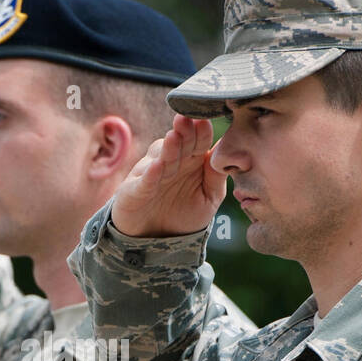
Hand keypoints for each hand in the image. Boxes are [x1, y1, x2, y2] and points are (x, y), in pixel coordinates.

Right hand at [110, 115, 226, 236]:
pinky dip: (149, 174)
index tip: (206, 122)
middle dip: (183, 132)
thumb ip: (217, 177)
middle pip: (178, 144)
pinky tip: (157, 167)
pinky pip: (143, 181)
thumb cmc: (184, 215)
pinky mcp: (133, 191)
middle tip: (187, 119)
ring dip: (168, 149)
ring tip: (174, 138)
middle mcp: (170, 163)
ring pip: (160, 158)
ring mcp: (150, 174)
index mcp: (191, 161)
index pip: (198, 142)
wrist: (157, 241)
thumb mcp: (209, 198)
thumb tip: (228, 153)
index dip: (201, 132)